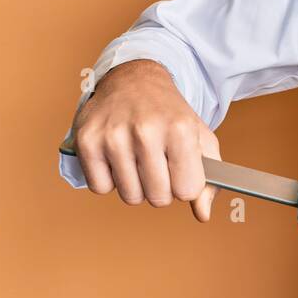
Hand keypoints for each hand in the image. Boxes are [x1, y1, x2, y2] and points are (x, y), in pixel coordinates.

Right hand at [70, 59, 222, 221]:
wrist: (134, 81)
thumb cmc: (170, 115)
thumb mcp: (200, 139)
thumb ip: (210, 180)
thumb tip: (203, 215)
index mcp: (180, 128)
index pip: (187, 190)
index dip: (185, 185)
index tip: (180, 169)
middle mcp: (146, 130)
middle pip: (158, 197)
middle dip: (161, 189)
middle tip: (158, 165)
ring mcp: (113, 135)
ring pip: (130, 196)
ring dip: (135, 185)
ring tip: (138, 159)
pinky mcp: (86, 140)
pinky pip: (100, 188)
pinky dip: (109, 179)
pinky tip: (116, 157)